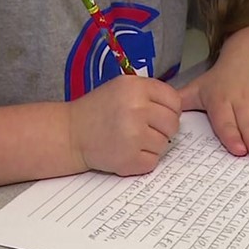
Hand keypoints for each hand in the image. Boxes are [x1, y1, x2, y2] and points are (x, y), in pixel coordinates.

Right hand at [67, 76, 181, 176]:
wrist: (71, 133)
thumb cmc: (98, 110)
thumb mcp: (122, 87)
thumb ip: (150, 92)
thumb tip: (177, 108)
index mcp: (136, 88)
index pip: (175, 101)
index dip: (170, 110)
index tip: (160, 114)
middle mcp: (137, 109)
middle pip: (173, 124)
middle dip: (164, 129)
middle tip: (146, 129)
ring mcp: (133, 135)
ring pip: (164, 144)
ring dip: (152, 145)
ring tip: (131, 139)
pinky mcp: (129, 159)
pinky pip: (153, 162)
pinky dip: (143, 160)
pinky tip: (127, 151)